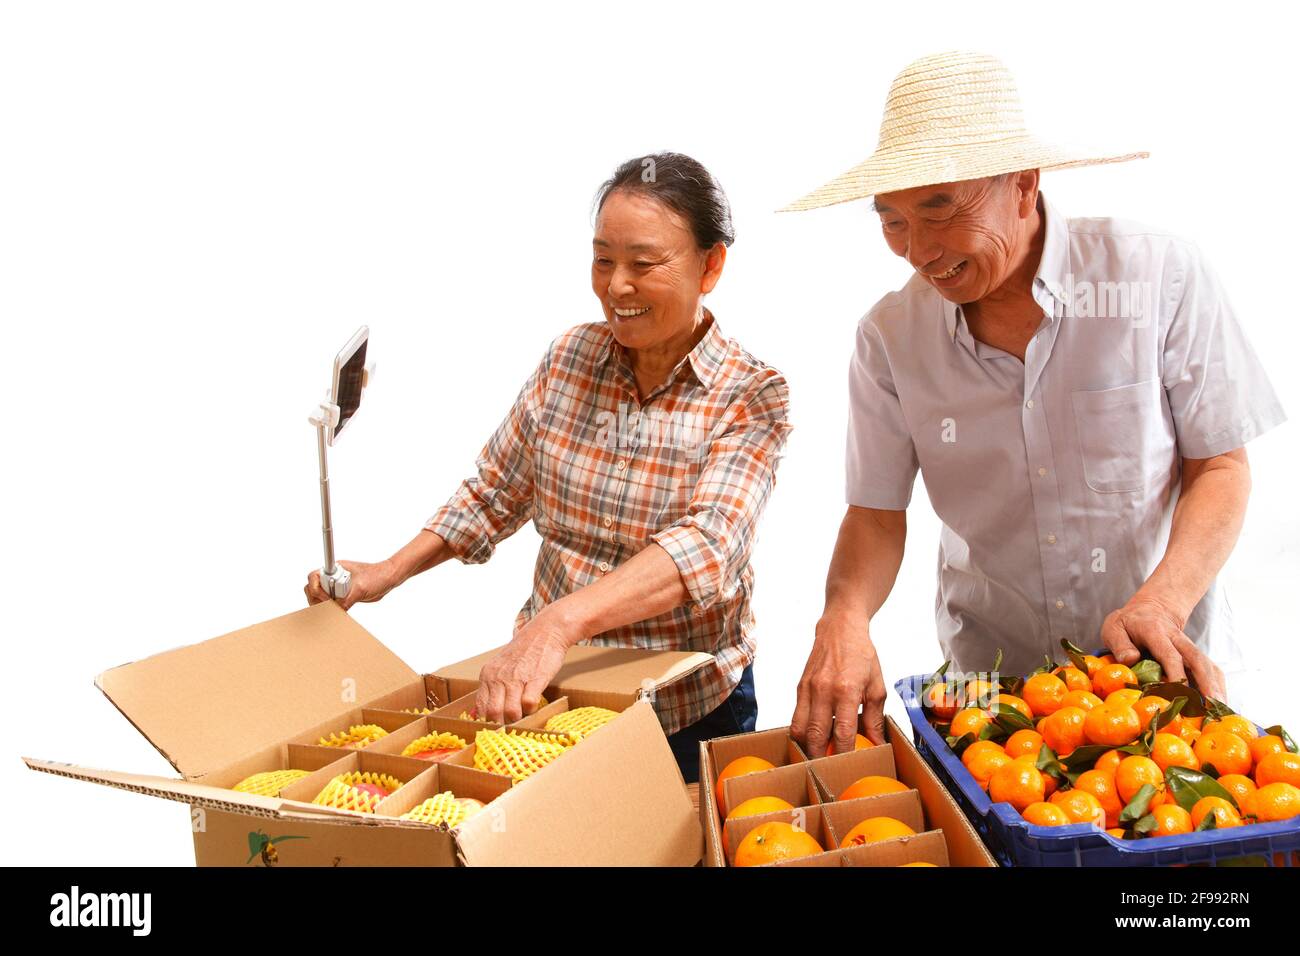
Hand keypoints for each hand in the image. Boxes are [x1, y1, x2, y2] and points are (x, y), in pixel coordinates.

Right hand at [304, 559, 399, 610]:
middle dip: (317, 600)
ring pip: (320, 598)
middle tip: (329, 607)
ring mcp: (337, 586)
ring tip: (335, 611)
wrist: (388, 579)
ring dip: (324, 606)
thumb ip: (347, 599)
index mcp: (335, 569)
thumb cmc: (377, 576)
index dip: (316, 589)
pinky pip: (331, 603)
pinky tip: (339, 613)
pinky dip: (332, 609)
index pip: (314, 577)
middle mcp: (333, 577)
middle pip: (313, 589)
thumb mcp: (361, 588)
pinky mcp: (342, 595)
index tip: (328, 598)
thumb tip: (336, 610)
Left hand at [475, 605, 577, 722]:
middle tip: (512, 722)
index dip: (489, 720)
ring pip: (511, 712)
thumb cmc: (524, 651)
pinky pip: (528, 704)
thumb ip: (492, 685)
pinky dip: (531, 709)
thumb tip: (482, 711)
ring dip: (518, 718)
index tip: (497, 723)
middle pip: (493, 713)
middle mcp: (499, 677)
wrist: (545, 631)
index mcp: (488, 674)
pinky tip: (534, 704)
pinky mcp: (535, 679)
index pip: (481, 707)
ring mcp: (516, 678)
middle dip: (503, 723)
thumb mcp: (500, 665)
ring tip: (523, 713)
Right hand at [791, 610, 886, 756]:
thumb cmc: (861, 655)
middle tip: (830, 770)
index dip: (844, 754)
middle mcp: (823, 690)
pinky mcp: (799, 688)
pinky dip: (802, 731)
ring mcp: (808, 689)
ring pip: (799, 729)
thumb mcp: (876, 686)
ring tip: (818, 756)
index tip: (849, 766)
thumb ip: (875, 718)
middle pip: (815, 735)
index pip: (842, 732)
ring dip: (807, 747)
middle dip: (821, 757)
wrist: (839, 628)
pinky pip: (795, 717)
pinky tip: (812, 737)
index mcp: (847, 690)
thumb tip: (876, 744)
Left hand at [1100, 596, 1225, 701]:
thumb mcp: (1114, 628)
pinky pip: (1211, 670)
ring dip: (1216, 688)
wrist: (1151, 609)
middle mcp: (1177, 639)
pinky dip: (1218, 687)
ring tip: (1220, 711)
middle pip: (1197, 660)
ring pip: (1207, 665)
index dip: (1176, 672)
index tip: (1179, 691)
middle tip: (1210, 706)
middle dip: (1206, 683)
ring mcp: (1189, 647)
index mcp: (1155, 632)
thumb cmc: (1128, 624)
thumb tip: (1130, 661)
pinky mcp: (1195, 656)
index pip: (1169, 654)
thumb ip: (1119, 644)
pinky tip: (1220, 705)